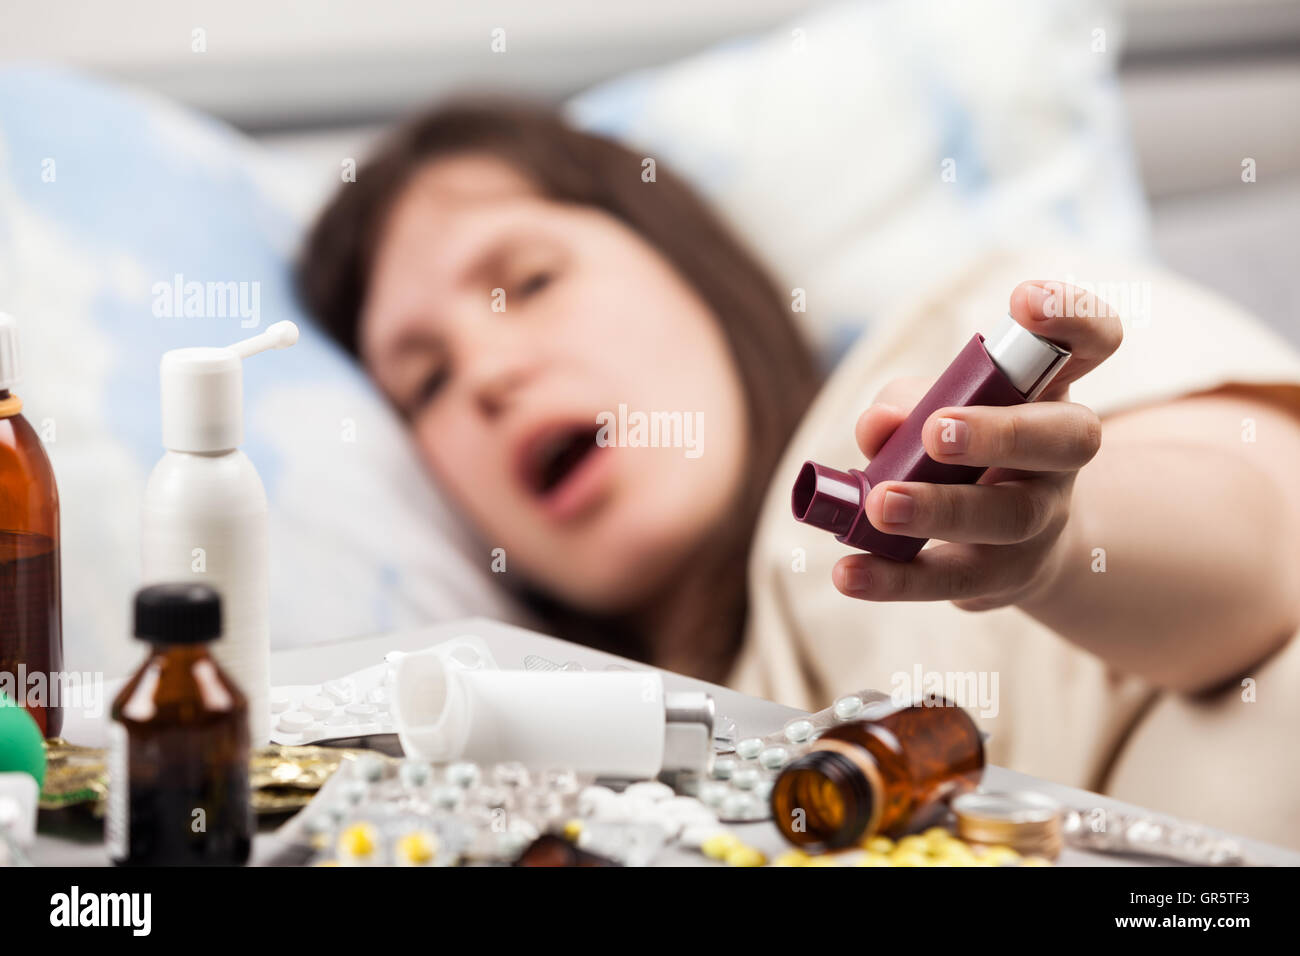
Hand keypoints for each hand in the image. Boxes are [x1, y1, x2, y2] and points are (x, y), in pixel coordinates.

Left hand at [832, 281, 1121, 610]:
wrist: (1009, 543)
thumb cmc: (962, 451)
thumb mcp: (932, 408)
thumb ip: (904, 404)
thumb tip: (877, 427)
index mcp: (1051, 391)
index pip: (1093, 341)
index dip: (1072, 318)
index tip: (1025, 301)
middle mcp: (1062, 456)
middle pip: (1061, 440)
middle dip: (999, 433)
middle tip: (935, 431)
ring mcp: (1042, 521)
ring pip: (1007, 518)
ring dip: (940, 510)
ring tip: (880, 506)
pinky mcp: (1006, 577)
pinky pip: (954, 580)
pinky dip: (896, 578)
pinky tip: (850, 573)